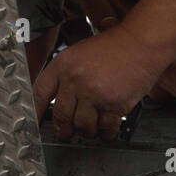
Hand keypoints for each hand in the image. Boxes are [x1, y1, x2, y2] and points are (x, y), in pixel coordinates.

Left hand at [32, 28, 164, 140]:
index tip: (35, 124)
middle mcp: (76, 79)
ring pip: (83, 126)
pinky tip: (107, 128)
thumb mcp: (79, 53)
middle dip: (63, 130)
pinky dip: (106, 132)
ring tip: (91, 127)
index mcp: (63, 64)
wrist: (140, 42)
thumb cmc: (113, 46)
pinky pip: (105, 128)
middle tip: (66, 133)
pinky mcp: (114, 104)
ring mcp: (95, 93)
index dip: (35, 112)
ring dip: (87, 131)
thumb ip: (66, 74)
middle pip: (61, 116)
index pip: (40, 93)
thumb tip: (57, 99)